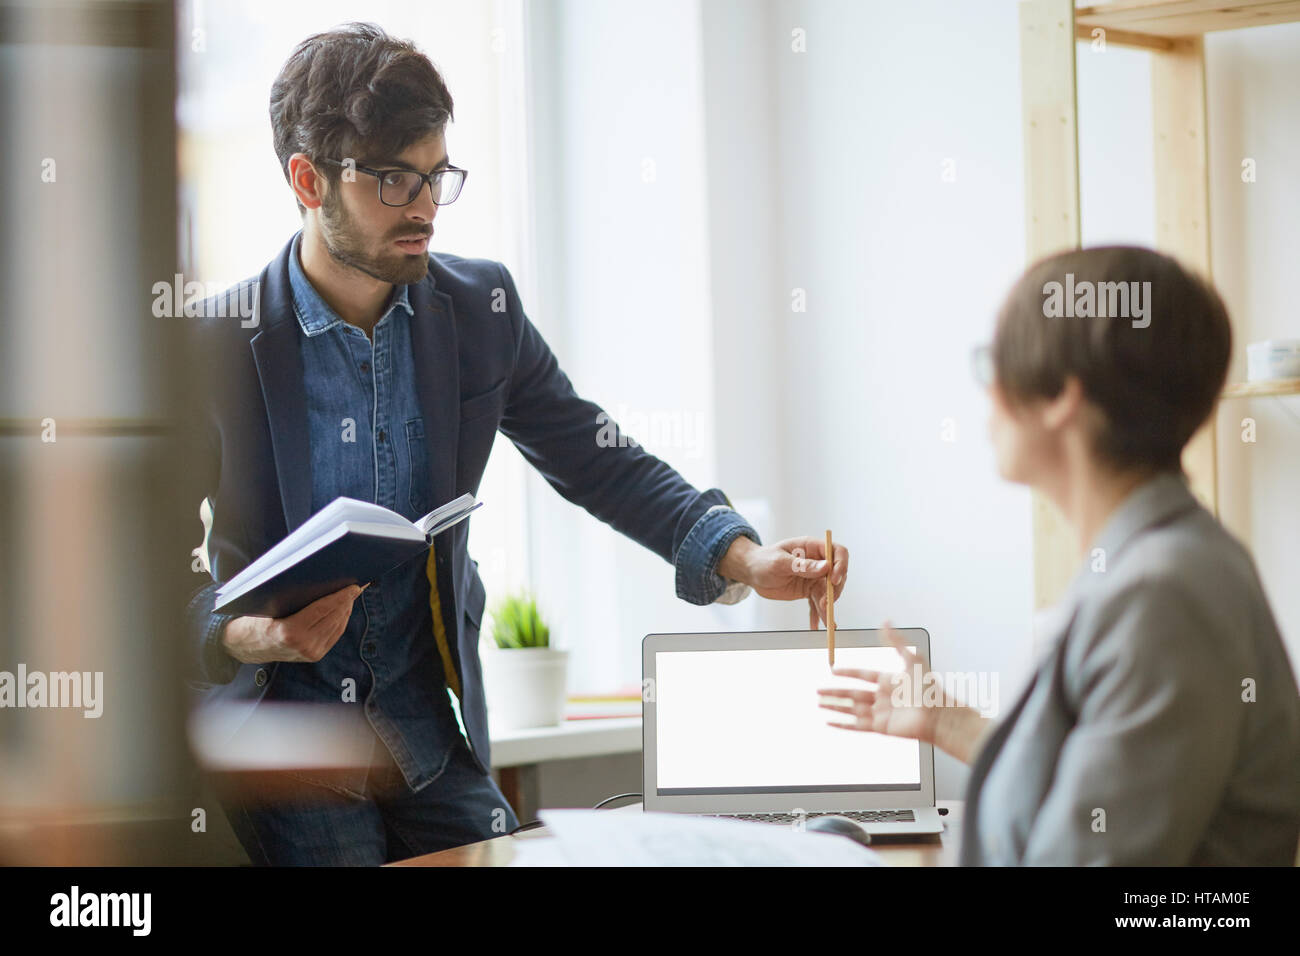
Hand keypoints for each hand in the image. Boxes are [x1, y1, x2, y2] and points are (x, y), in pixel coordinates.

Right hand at [220, 584, 364, 664]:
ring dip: (346, 610)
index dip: (341, 597)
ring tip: (352, 596)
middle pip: (333, 617)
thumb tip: (322, 580)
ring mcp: (309, 653)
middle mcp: (303, 645)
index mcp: (290, 631)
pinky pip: (334, 635)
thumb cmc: (256, 619)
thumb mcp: (269, 606)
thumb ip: (293, 597)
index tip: (354, 586)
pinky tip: (344, 610)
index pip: (323, 609)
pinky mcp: (314, 656)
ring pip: (336, 626)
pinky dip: (341, 621)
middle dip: (347, 601)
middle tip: (357, 586)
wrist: (245, 646)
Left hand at [717, 535, 848, 628]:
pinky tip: (816, 624)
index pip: (837, 553)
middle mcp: (817, 562)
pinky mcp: (808, 590)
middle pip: (836, 575)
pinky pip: (817, 603)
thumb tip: (826, 567)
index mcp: (812, 548)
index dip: (840, 565)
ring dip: (828, 606)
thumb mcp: (780, 562)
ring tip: (826, 621)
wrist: (752, 572)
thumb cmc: (763, 560)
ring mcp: (814, 577)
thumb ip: (802, 565)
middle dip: (833, 591)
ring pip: (828, 592)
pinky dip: (818, 614)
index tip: (834, 580)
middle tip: (825, 604)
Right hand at [816, 620, 950, 743]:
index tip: (833, 670)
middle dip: (835, 692)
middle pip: (853, 693)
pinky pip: (857, 725)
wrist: (938, 715)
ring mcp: (881, 713)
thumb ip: (896, 642)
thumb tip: (885, 622)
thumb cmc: (929, 688)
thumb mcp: (912, 659)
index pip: (863, 675)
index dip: (848, 672)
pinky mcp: (881, 727)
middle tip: (819, 691)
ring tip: (820, 703)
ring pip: (852, 709)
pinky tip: (830, 722)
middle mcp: (883, 697)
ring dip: (835, 706)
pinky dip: (842, 724)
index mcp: (888, 681)